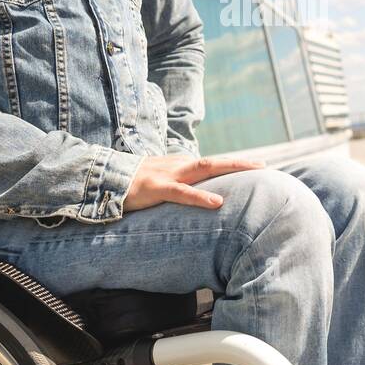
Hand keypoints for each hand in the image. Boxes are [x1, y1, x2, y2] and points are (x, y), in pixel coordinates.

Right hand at [124, 154, 265, 211]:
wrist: (101, 180)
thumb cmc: (131, 185)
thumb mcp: (158, 183)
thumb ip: (177, 185)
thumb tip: (194, 194)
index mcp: (179, 166)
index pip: (211, 165)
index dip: (233, 166)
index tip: (255, 168)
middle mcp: (177, 166)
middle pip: (214, 162)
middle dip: (240, 163)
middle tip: (264, 167)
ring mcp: (167, 175)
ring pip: (204, 169)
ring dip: (230, 169)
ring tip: (252, 172)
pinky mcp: (156, 188)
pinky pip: (182, 193)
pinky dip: (200, 198)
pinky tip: (217, 203)